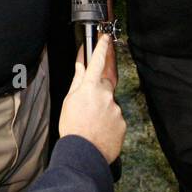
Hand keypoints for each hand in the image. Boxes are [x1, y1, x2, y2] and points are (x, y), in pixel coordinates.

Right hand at [60, 34, 125, 164]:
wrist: (84, 153)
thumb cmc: (72, 128)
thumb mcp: (69, 101)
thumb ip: (78, 81)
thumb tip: (81, 66)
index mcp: (90, 87)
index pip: (97, 62)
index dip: (102, 47)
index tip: (105, 38)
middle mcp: (105, 95)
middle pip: (103, 85)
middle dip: (96, 91)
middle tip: (86, 107)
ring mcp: (115, 108)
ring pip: (109, 103)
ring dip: (101, 109)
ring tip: (90, 123)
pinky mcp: (122, 122)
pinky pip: (115, 117)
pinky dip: (108, 121)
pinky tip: (99, 130)